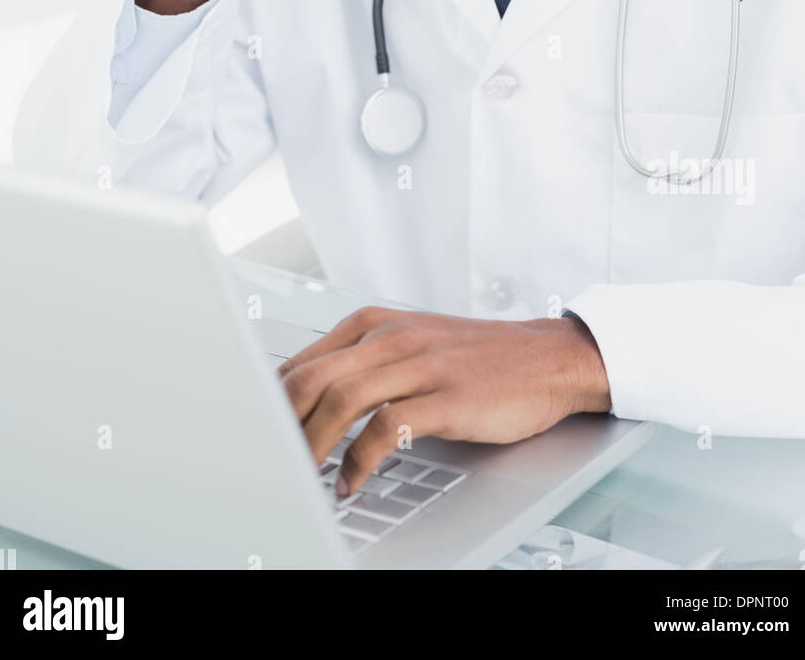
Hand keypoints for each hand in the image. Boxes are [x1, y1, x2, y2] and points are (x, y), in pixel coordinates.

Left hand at [277, 306, 611, 496]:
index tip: (258, 432)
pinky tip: (352, 481)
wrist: (546, 358)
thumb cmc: (476, 357)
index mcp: (375, 323)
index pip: (304, 360)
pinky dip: (360, 460)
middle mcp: (392, 338)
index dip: (273, 401)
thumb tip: (308, 399)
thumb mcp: (411, 344)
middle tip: (270, 458)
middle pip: (313, 377)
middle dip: (282, 424)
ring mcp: (421, 365)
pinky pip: (387, 429)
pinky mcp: (447, 398)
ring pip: (343, 399)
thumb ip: (363, 362)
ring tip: (301, 475)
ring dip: (313, 444)